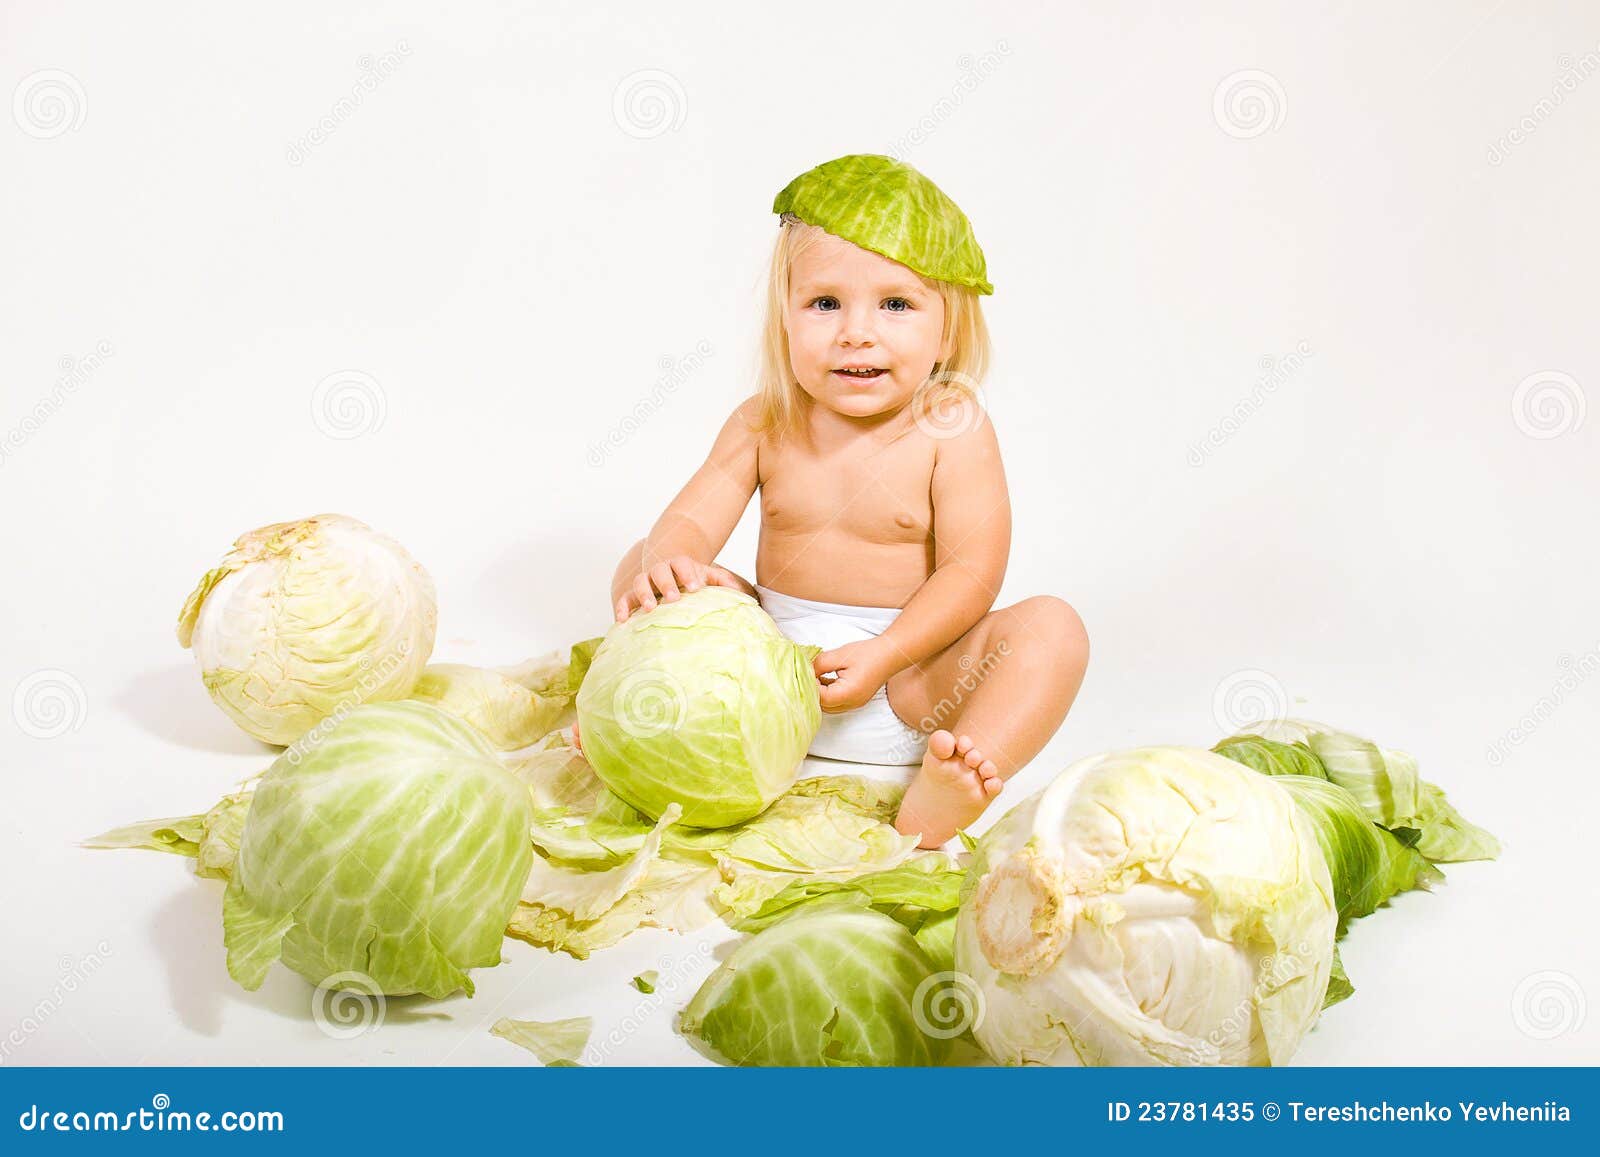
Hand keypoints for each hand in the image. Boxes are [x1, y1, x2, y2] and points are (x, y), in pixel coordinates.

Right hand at [615, 556, 747, 622]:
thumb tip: (742, 592)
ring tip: (649, 608)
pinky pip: (624, 598)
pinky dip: (621, 607)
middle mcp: (660, 570)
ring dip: (643, 593)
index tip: (696, 587)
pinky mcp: (633, 595)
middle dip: (666, 583)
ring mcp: (645, 582)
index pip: (682, 563)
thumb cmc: (694, 580)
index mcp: (680, 564)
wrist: (673, 576)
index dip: (688, 573)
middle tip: (674, 598)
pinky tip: (622, 620)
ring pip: (639, 581)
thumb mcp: (710, 577)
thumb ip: (725, 581)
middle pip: (659, 571)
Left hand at [813, 637, 899, 712]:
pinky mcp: (857, 699)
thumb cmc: (868, 653)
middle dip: (813, 692)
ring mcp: (855, 703)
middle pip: (823, 706)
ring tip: (815, 676)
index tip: (804, 672)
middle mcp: (852, 703)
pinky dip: (828, 693)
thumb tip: (807, 670)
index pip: (820, 698)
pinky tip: (825, 679)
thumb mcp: (840, 655)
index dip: (809, 685)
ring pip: (830, 706)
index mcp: (847, 694)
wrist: (890, 654)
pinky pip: (837, 702)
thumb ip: (820, 664)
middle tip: (806, 675)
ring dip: (820, 694)